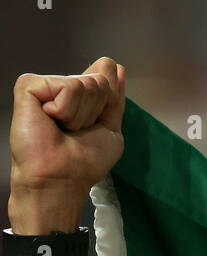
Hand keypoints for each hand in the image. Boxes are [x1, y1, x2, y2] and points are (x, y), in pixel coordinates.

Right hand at [9, 56, 124, 211]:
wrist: (61, 179)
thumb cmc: (82, 164)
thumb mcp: (110, 131)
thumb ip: (114, 98)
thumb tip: (116, 66)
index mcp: (79, 99)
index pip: (104, 78)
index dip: (107, 102)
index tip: (93, 126)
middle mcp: (61, 89)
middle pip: (99, 81)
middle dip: (95, 112)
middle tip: (75, 132)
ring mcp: (45, 86)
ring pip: (85, 84)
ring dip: (81, 115)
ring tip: (63, 129)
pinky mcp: (30, 85)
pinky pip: (68, 87)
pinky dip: (67, 110)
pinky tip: (51, 120)